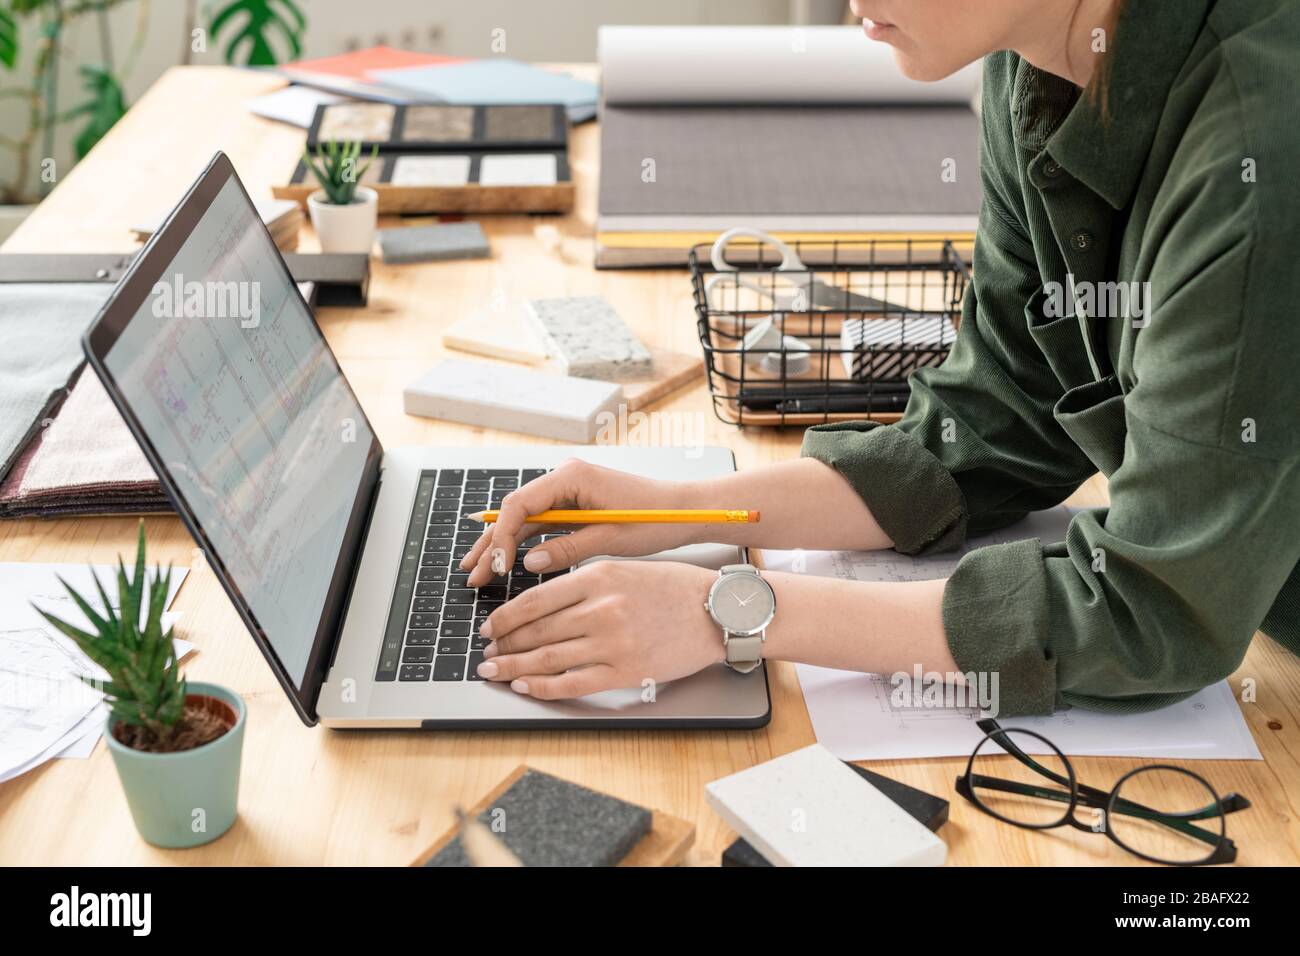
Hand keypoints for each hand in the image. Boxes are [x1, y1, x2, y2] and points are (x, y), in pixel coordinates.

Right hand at [460, 458, 697, 586]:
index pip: (520, 505)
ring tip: (477, 571)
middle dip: (492, 543)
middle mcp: (564, 477)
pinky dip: (521, 542)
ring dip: (501, 544)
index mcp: (572, 476)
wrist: (683, 511)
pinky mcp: (573, 502)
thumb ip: (567, 548)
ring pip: (522, 518)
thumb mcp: (610, 538)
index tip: (497, 566)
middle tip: (471, 573)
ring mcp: (567, 489)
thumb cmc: (655, 519)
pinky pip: (538, 522)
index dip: (503, 537)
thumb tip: (527, 563)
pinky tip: (503, 561)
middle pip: (515, 511)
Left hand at [474, 560, 723, 698]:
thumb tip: (542, 602)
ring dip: (514, 667)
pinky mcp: (625, 670)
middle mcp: (601, 609)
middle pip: (536, 630)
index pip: (536, 599)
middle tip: (486, 650)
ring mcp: (612, 642)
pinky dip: (543, 687)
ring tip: (494, 670)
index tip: (491, 625)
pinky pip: (573, 682)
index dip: (506, 617)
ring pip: (548, 658)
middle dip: (504, 643)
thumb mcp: (625, 568)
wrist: (716, 612)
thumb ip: (585, 582)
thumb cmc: (674, 587)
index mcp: (598, 577)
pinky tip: (525, 687)